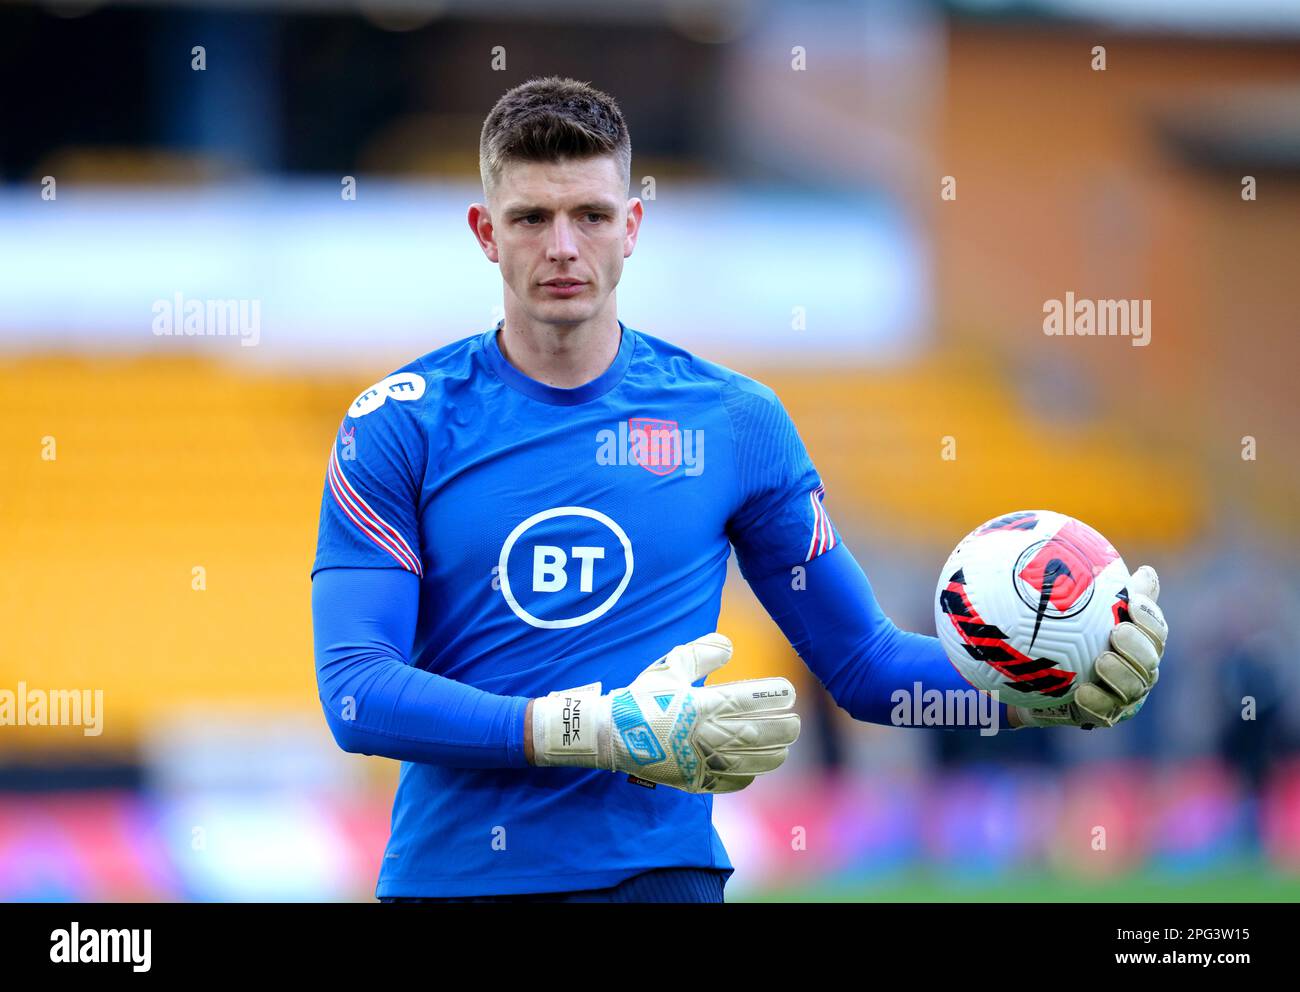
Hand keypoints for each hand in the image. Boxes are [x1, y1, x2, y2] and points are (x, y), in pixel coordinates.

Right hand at [529, 633, 800, 792]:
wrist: (610, 734)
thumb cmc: (641, 698)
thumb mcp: (668, 669)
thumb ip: (700, 654)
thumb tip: (729, 643)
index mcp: (700, 704)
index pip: (747, 700)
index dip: (772, 696)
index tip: (788, 693)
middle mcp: (703, 734)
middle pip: (756, 733)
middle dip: (781, 728)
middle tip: (794, 724)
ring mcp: (699, 760)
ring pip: (748, 760)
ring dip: (771, 754)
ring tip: (784, 748)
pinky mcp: (691, 780)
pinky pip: (727, 782)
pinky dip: (745, 776)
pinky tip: (754, 770)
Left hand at [1012, 565, 1166, 728]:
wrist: (1035, 678)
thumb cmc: (1064, 636)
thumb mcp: (1077, 611)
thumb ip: (1104, 591)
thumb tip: (1146, 570)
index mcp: (1139, 642)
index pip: (1155, 628)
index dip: (1149, 615)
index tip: (1133, 601)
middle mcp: (1138, 670)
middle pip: (1150, 660)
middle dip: (1139, 646)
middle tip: (1117, 632)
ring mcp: (1123, 696)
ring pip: (1133, 688)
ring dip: (1119, 674)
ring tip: (1101, 660)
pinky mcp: (1102, 717)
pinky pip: (1104, 713)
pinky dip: (1095, 702)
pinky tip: (1080, 692)